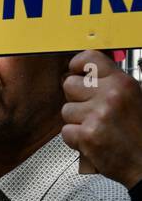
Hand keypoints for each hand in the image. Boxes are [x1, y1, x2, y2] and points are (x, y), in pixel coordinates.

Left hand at [61, 50, 141, 189]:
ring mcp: (97, 115)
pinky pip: (66, 131)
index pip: (89, 59)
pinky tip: (93, 141)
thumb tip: (87, 75)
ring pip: (66, 110)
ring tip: (97, 128)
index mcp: (122, 83)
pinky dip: (76, 139)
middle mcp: (110, 96)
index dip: (78, 66)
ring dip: (77, 121)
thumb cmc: (141, 133)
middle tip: (91, 110)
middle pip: (69, 85)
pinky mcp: (87, 135)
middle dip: (76, 98)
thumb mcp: (137, 98)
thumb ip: (112, 86)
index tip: (77, 72)